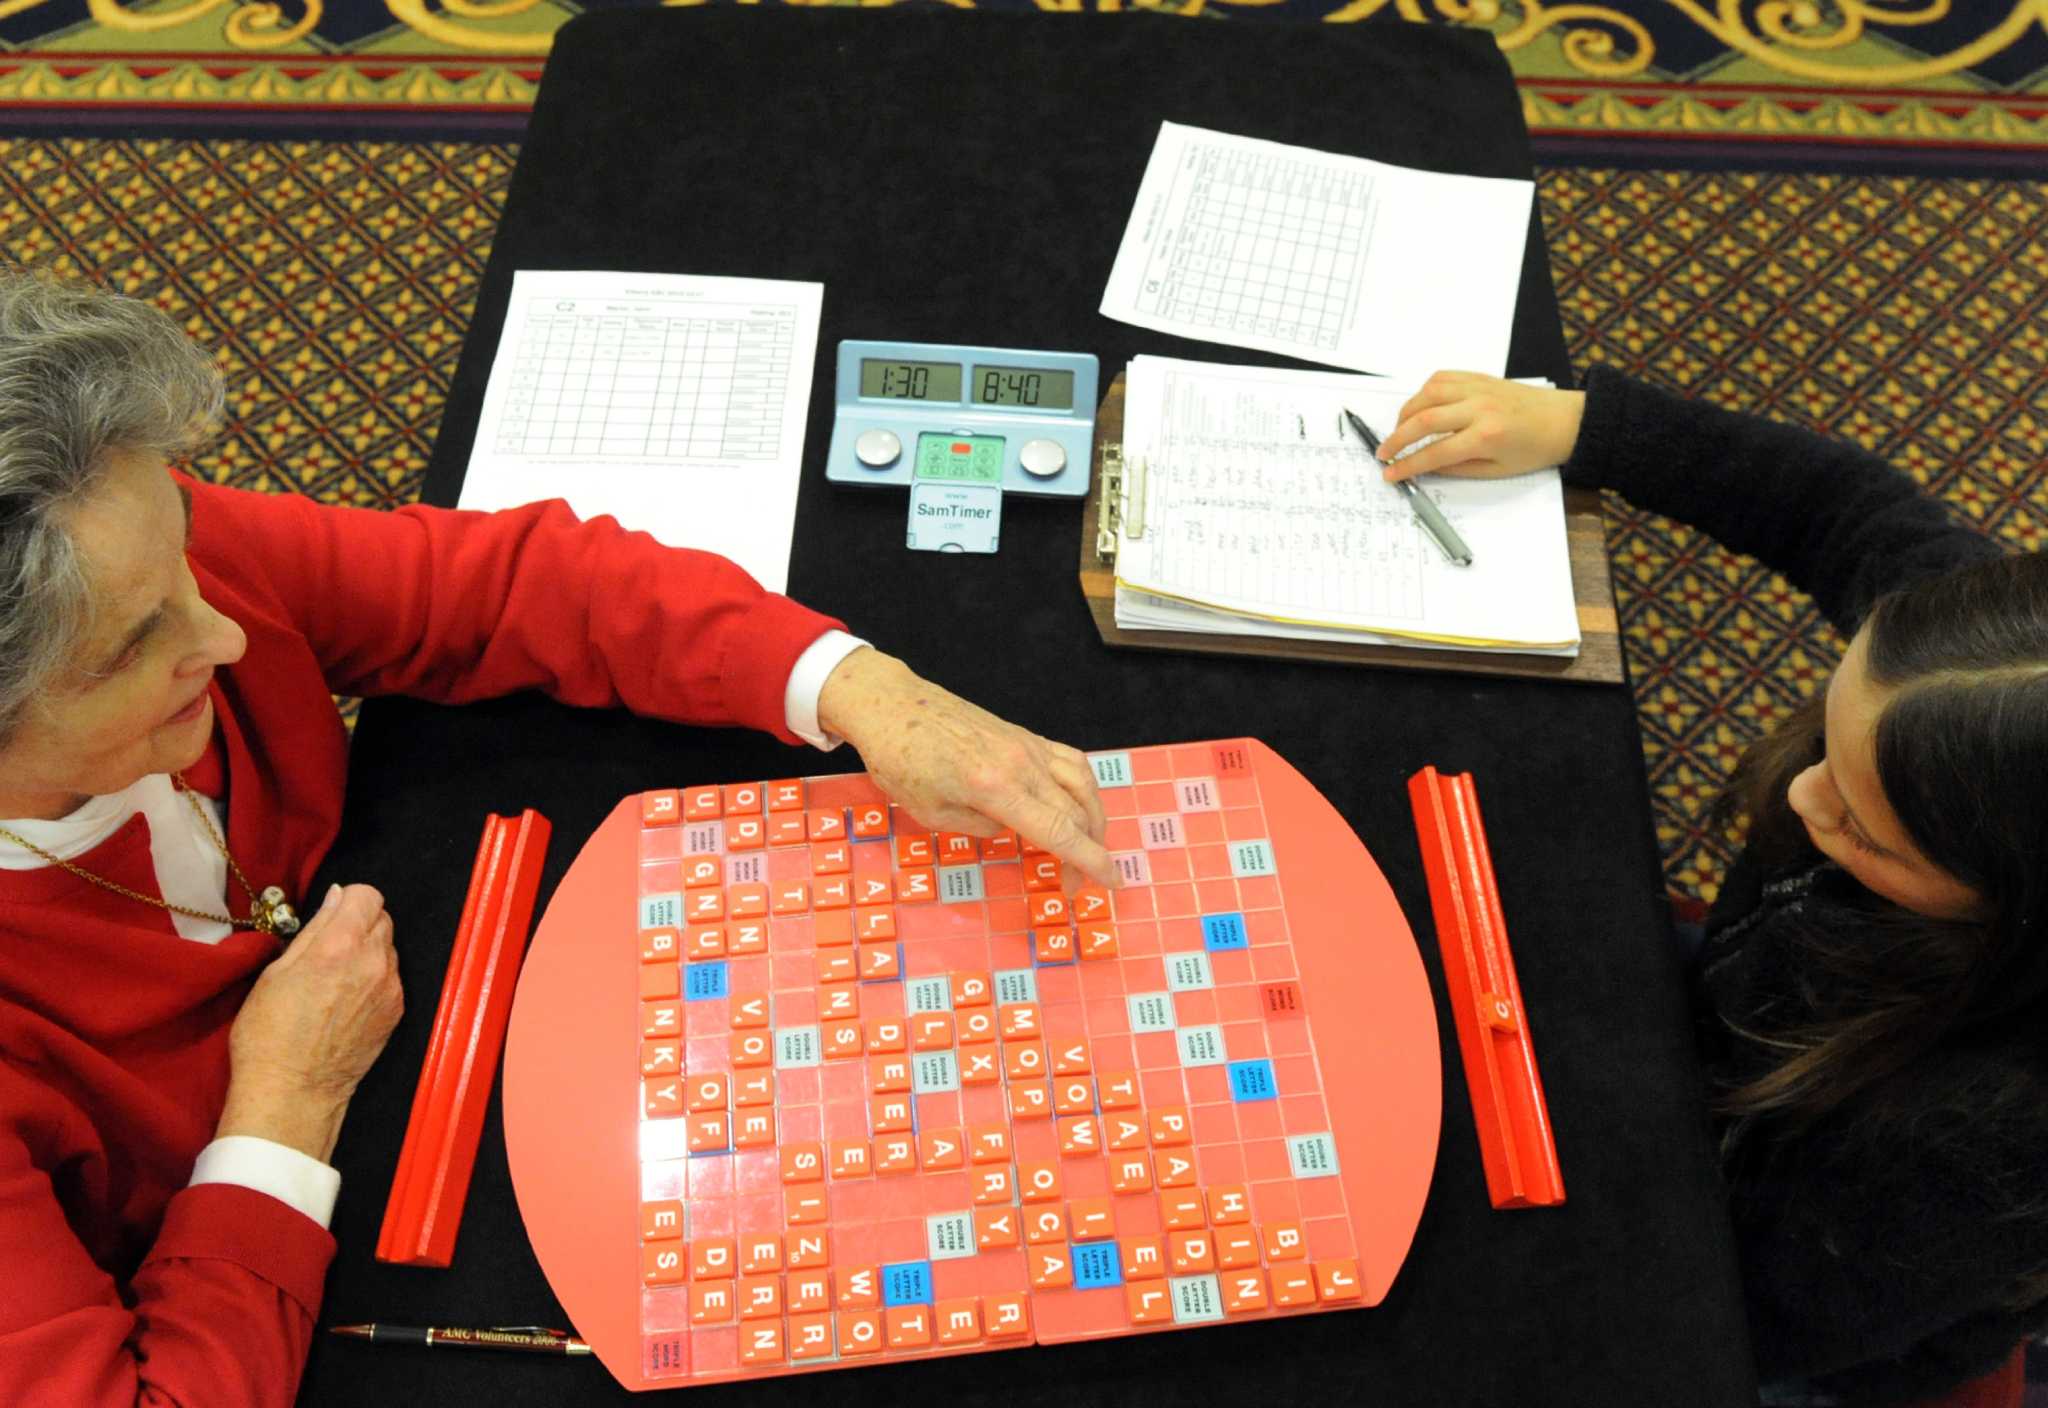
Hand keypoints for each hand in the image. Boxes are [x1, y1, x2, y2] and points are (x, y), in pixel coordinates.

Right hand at [215, 883, 402, 1162]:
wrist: (293, 1092)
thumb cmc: (270, 1034)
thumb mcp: (276, 973)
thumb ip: (314, 930)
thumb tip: (337, 899)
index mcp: (340, 946)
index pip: (368, 895)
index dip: (348, 901)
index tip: (332, 916)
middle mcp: (374, 962)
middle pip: (382, 919)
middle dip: (359, 924)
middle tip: (329, 949)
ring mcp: (390, 988)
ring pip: (388, 949)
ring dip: (368, 952)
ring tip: (336, 980)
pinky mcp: (396, 1011)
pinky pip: (391, 978)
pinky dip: (374, 979)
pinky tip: (347, 1001)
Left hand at [817, 647, 1113, 885]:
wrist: (892, 705)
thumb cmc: (900, 760)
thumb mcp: (931, 813)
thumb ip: (979, 827)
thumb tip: (1009, 829)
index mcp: (995, 788)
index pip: (1060, 832)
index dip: (1091, 861)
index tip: (1112, 882)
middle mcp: (1021, 764)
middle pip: (1077, 813)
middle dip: (1087, 854)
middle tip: (1074, 884)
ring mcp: (1027, 745)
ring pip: (1083, 785)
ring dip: (1094, 821)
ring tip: (1087, 847)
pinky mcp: (1024, 734)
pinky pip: (1070, 761)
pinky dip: (1084, 787)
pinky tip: (1079, 804)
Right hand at [1376, 371, 1586, 483]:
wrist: (1565, 420)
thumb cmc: (1535, 449)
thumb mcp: (1497, 471)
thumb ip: (1458, 468)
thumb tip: (1425, 467)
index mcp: (1486, 436)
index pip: (1435, 452)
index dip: (1408, 465)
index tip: (1390, 473)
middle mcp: (1478, 408)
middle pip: (1424, 420)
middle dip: (1397, 438)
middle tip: (1383, 453)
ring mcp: (1477, 388)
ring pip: (1427, 394)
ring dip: (1406, 413)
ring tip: (1398, 430)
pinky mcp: (1478, 377)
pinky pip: (1441, 378)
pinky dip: (1423, 392)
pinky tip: (1419, 407)